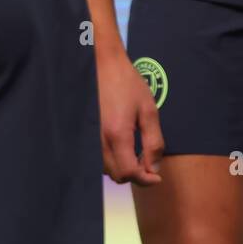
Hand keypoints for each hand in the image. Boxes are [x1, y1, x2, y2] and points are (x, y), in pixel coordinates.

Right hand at [95, 48, 164, 185]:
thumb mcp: (149, 111)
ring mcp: (89, 139)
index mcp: (117, 134)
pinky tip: (123, 147)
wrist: (101, 64)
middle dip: (136, 174)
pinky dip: (114, 161)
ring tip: (137, 151)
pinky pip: (100, 160)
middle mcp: (99, 141)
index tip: (157, 176)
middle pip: (118, 176)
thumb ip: (154, 143)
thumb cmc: (127, 83)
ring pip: (108, 170)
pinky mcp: (86, 136)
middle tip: (149, 161)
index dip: (145, 180)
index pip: (129, 173)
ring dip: (124, 168)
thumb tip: (154, 169)